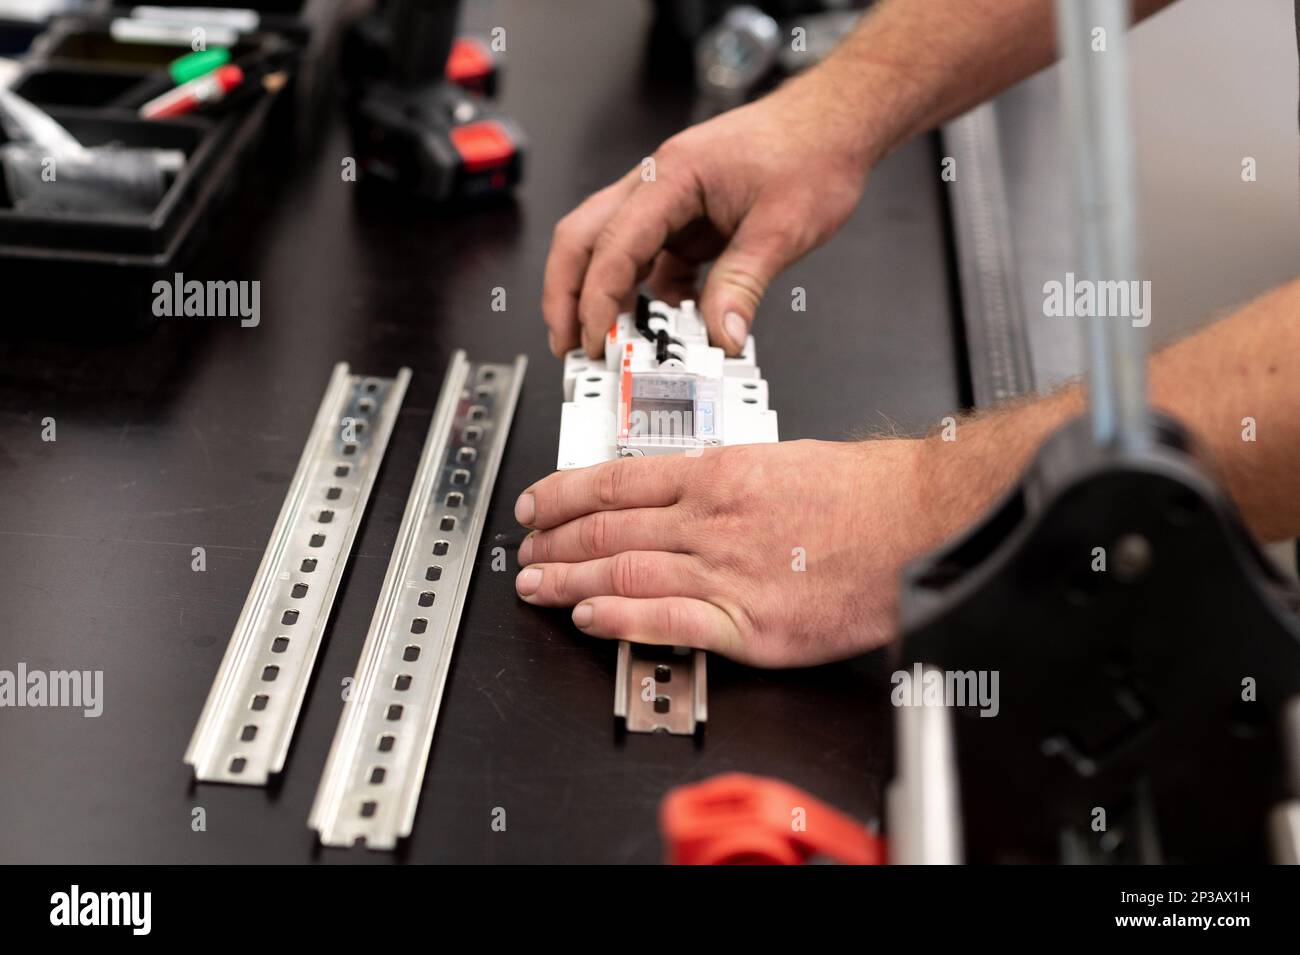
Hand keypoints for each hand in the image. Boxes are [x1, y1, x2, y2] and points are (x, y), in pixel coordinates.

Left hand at [512, 439, 932, 667]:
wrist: (924, 524)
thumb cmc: (868, 491)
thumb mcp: (784, 458)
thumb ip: (726, 478)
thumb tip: (682, 490)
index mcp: (720, 473)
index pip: (617, 480)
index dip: (563, 494)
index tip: (536, 505)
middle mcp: (713, 518)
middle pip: (608, 527)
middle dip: (554, 541)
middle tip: (525, 552)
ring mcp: (727, 570)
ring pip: (624, 570)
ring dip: (569, 579)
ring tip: (536, 586)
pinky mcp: (750, 623)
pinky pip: (668, 620)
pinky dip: (621, 619)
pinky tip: (589, 619)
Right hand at [541, 74, 875, 359]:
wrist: (836, 122)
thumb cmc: (812, 151)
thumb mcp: (784, 227)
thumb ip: (743, 284)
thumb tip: (720, 337)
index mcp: (674, 175)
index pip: (614, 242)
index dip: (597, 296)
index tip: (594, 338)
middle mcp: (659, 183)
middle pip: (584, 238)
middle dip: (567, 294)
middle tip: (570, 343)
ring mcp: (669, 201)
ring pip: (611, 249)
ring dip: (602, 295)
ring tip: (606, 340)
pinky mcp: (686, 219)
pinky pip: (651, 259)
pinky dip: (649, 293)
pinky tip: (665, 320)